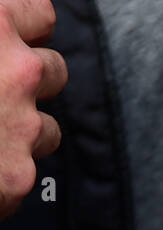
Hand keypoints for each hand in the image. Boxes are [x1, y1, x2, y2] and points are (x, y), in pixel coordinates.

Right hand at [0, 0, 65, 219]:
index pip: (38, 16)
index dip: (24, 28)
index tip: (12, 38)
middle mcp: (15, 72)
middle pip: (51, 71)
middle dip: (27, 79)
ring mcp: (21, 126)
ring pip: (47, 125)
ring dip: (21, 126)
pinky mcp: (17, 174)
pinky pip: (26, 168)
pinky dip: (3, 167)